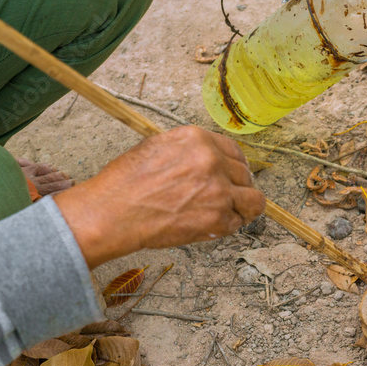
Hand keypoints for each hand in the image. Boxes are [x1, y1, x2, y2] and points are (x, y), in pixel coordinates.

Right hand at [54, 126, 265, 268]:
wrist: (113, 212)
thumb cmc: (126, 183)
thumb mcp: (157, 147)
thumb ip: (189, 150)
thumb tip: (210, 157)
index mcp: (197, 140)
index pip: (234, 151)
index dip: (235, 166)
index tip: (233, 176)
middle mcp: (212, 161)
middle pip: (245, 175)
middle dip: (237, 187)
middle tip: (225, 198)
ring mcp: (218, 190)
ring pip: (254, 200)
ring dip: (243, 207)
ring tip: (227, 213)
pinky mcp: (218, 218)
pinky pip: (240, 222)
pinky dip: (230, 225)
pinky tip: (213, 225)